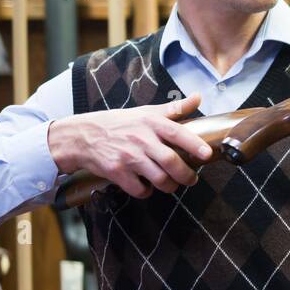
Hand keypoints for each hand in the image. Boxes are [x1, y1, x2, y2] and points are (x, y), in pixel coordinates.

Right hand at [47, 92, 212, 198]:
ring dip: (169, 186)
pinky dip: (147, 192)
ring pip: (159, 179)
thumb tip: (199, 97)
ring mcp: (129, 157)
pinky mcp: (117, 172)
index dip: (195, 145)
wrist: (82, 136)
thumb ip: (175, 109)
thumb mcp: (146, 111)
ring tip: (170, 184)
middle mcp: (141, 139)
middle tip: (191, 179)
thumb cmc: (119, 123)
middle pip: (171, 162)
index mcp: (151, 122)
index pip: (178, 133)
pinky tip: (146, 186)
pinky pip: (140, 190)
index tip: (207, 155)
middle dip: (186, 175)